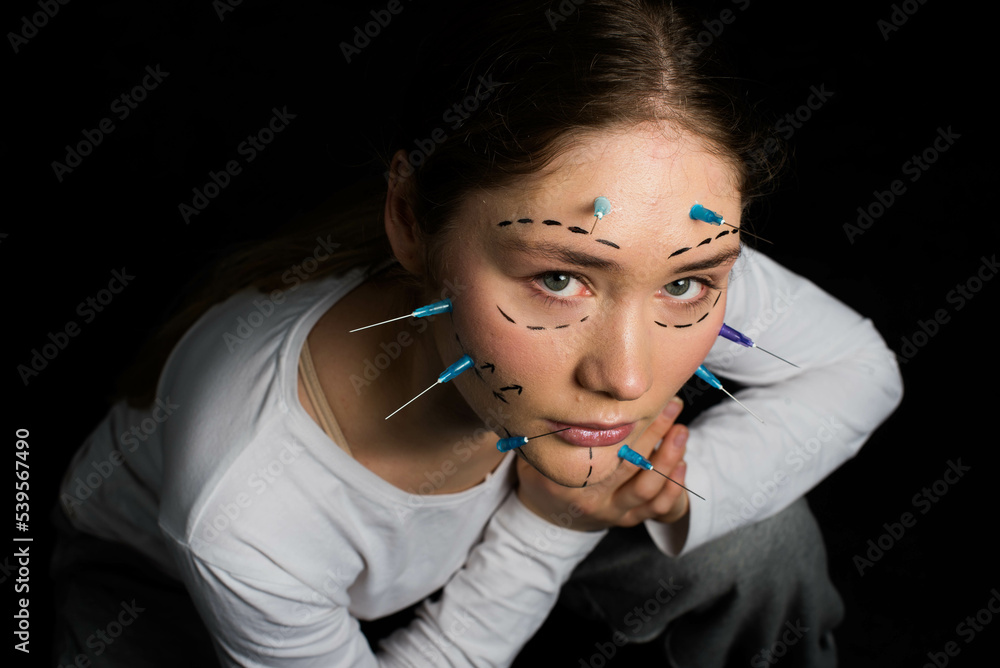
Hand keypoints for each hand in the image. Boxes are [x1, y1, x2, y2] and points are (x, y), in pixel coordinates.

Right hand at [515, 397, 690, 531]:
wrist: (547, 516)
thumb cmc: (544, 474)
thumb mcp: (535, 453)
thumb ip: (553, 431)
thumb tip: (570, 390)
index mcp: (566, 481)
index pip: (600, 450)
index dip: (624, 425)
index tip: (641, 400)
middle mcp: (590, 499)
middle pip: (627, 464)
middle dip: (654, 431)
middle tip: (671, 404)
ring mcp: (611, 512)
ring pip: (646, 489)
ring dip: (668, 458)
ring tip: (681, 431)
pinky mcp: (627, 519)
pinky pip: (657, 509)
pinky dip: (674, 486)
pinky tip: (682, 463)